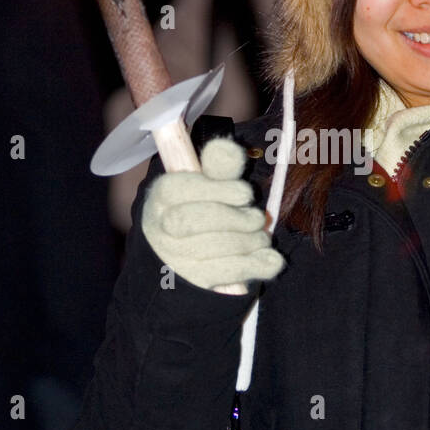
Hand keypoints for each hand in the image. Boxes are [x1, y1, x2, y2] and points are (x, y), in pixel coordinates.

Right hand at [141, 136, 285, 291]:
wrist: (187, 259)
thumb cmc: (203, 209)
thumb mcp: (210, 184)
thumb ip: (219, 166)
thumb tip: (227, 147)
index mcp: (161, 196)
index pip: (179, 189)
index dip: (217, 190)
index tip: (246, 193)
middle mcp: (160, 227)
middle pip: (191, 221)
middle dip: (234, 218)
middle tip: (258, 218)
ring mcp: (174, 257)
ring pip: (213, 248)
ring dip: (249, 241)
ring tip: (261, 235)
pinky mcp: (193, 282)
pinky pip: (225, 272)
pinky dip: (254, 264)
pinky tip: (270, 258)